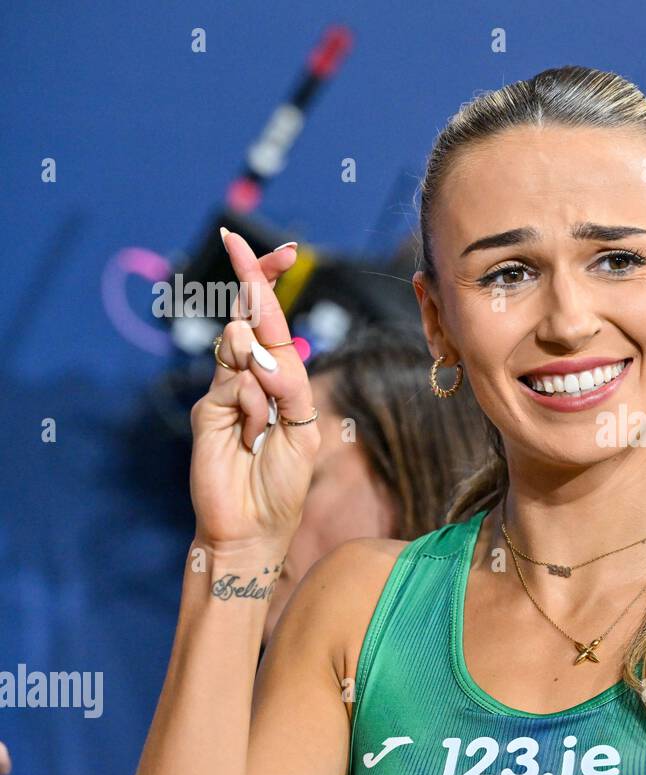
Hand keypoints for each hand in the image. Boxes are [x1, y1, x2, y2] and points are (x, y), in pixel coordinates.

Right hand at [189, 230, 319, 556]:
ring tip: (263, 421)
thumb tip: (259, 347)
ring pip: (241, 348)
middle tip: (237, 240)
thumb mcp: (304, 432)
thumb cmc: (282, 484)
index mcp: (280, 379)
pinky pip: (233, 384)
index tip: (285, 250)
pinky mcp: (206, 409)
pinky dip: (250, 402)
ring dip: (261, 372)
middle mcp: (251, 378)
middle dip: (252, 277)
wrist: (252, 527)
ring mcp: (226, 391)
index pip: (275, 322)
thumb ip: (289, 387)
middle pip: (250, 316)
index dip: (273, 285)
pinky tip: (250, 433)